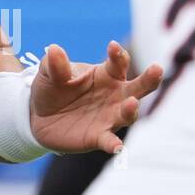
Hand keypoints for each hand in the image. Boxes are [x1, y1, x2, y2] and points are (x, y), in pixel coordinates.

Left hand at [29, 40, 162, 153]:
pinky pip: (110, 141)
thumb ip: (55, 64)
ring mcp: (109, 117)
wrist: (38, 117)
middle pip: (137, 88)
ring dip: (131, 109)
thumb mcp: (49, 73)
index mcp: (106, 75)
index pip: (117, 63)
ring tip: (131, 104)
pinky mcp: (99, 137)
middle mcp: (114, 96)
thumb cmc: (51, 89)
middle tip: (157, 69)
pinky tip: (117, 147)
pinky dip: (115, 144)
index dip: (117, 54)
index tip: (113, 46)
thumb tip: (55, 49)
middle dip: (149, 79)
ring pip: (128, 114)